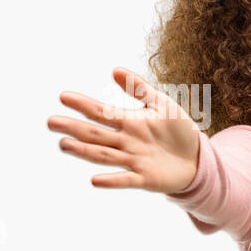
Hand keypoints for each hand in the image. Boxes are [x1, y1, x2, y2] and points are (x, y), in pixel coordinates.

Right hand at [49, 67, 203, 192]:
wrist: (198, 158)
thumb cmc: (177, 130)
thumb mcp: (161, 105)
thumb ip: (140, 89)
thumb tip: (114, 70)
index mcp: (128, 122)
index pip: (101, 112)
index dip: (83, 105)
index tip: (63, 97)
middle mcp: (126, 141)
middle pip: (95, 134)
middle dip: (74, 128)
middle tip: (52, 122)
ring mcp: (134, 160)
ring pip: (104, 155)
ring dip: (84, 151)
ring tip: (64, 145)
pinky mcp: (145, 178)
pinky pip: (126, 180)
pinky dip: (112, 180)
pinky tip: (95, 180)